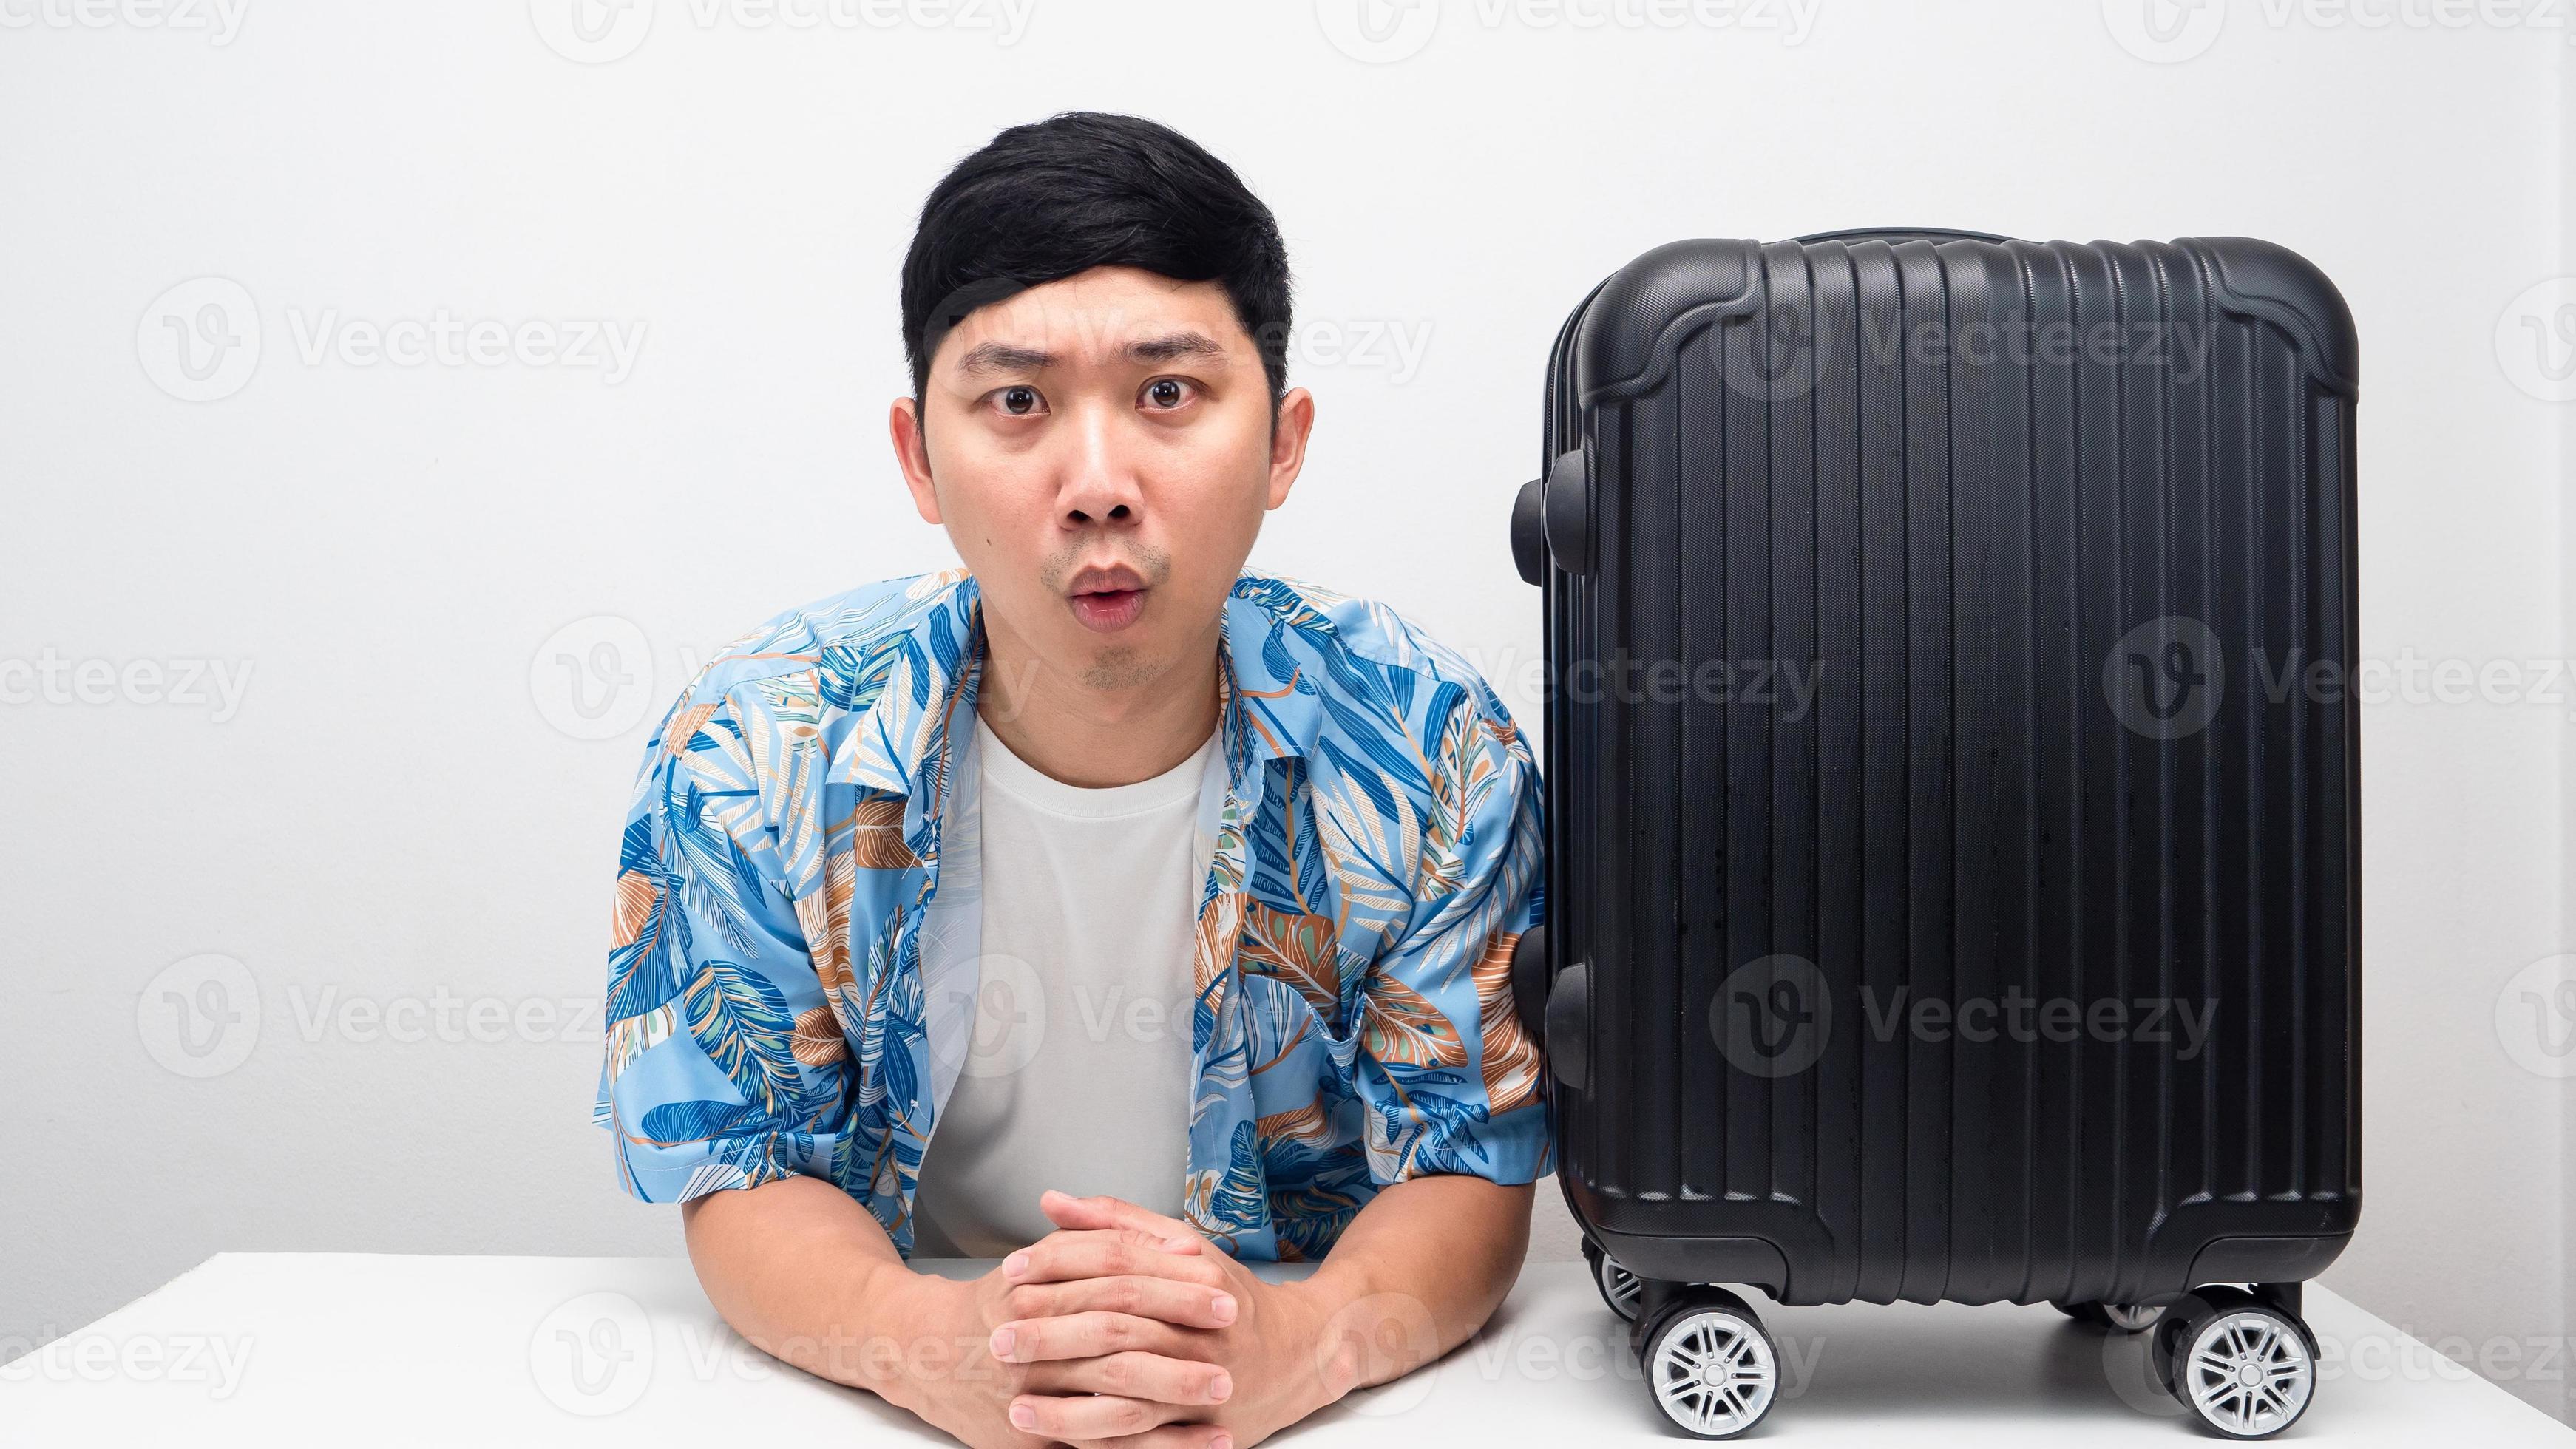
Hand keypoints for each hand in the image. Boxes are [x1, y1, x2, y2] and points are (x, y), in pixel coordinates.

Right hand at [875, 1217, 1223, 1448]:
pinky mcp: (1036, 1435)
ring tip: (1225, 1389)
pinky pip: (1105, 1445)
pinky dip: (1158, 1447)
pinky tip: (1200, 1443)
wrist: (924, 1354)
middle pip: (1119, 1332)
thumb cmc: (998, 1303)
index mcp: (1038, 1287)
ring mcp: (1033, 1391)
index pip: (1116, 1277)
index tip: (1220, 1285)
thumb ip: (1101, 1240)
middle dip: (1180, 1334)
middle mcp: (1032, 1338)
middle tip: (1232, 1333)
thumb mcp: (1044, 1260)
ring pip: (1113, 1393)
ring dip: (1174, 1394)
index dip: (1171, 1281)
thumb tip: (1176, 1242)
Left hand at [988, 1191, 1350, 1448]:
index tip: (1012, 1271)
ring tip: (1013, 1401)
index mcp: (1191, 1273)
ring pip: (1126, 1388)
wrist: (1300, 1354)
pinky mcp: (1202, 1425)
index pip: (1116, 1261)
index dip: (1059, 1263)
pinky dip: (1095, 1436)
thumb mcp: (1182, 1245)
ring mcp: (1201, 1378)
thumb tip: (1051, 1201)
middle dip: (1051, 1332)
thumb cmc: (1229, 1296)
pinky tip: (1054, 1434)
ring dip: (1066, 1398)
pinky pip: (1143, 1436)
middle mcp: (1198, 1325)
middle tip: (998, 1337)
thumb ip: (1115, 1222)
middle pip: (1115, 1324)